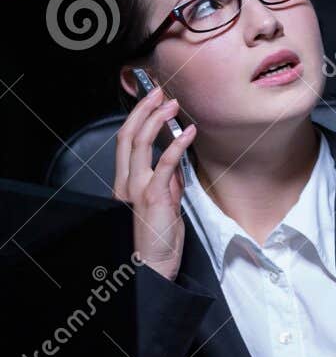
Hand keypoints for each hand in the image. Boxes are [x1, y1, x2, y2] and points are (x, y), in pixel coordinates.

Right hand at [113, 83, 195, 280]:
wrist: (154, 265)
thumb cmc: (160, 237)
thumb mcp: (164, 203)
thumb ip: (166, 181)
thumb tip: (176, 160)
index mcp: (125, 182)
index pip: (125, 141)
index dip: (137, 117)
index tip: (152, 100)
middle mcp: (126, 182)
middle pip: (127, 135)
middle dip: (142, 109)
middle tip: (159, 91)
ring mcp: (137, 189)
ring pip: (139, 143)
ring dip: (156, 118)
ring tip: (171, 103)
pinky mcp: (154, 197)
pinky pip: (164, 164)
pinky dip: (177, 145)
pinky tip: (188, 132)